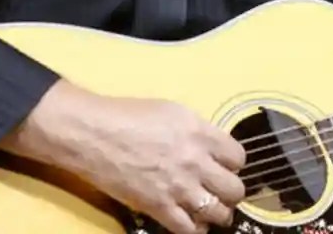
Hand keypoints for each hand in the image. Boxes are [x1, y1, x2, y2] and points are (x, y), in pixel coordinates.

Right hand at [3, 80, 245, 233]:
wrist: (93, 134)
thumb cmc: (127, 115)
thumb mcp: (172, 111)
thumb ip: (198, 131)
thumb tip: (211, 147)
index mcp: (200, 133)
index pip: (238, 157)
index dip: (233, 163)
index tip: (224, 166)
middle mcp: (195, 161)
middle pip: (235, 189)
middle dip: (231, 192)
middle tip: (220, 191)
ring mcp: (178, 187)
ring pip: (219, 213)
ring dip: (217, 213)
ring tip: (209, 209)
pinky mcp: (159, 207)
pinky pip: (190, 230)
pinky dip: (195, 228)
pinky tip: (191, 221)